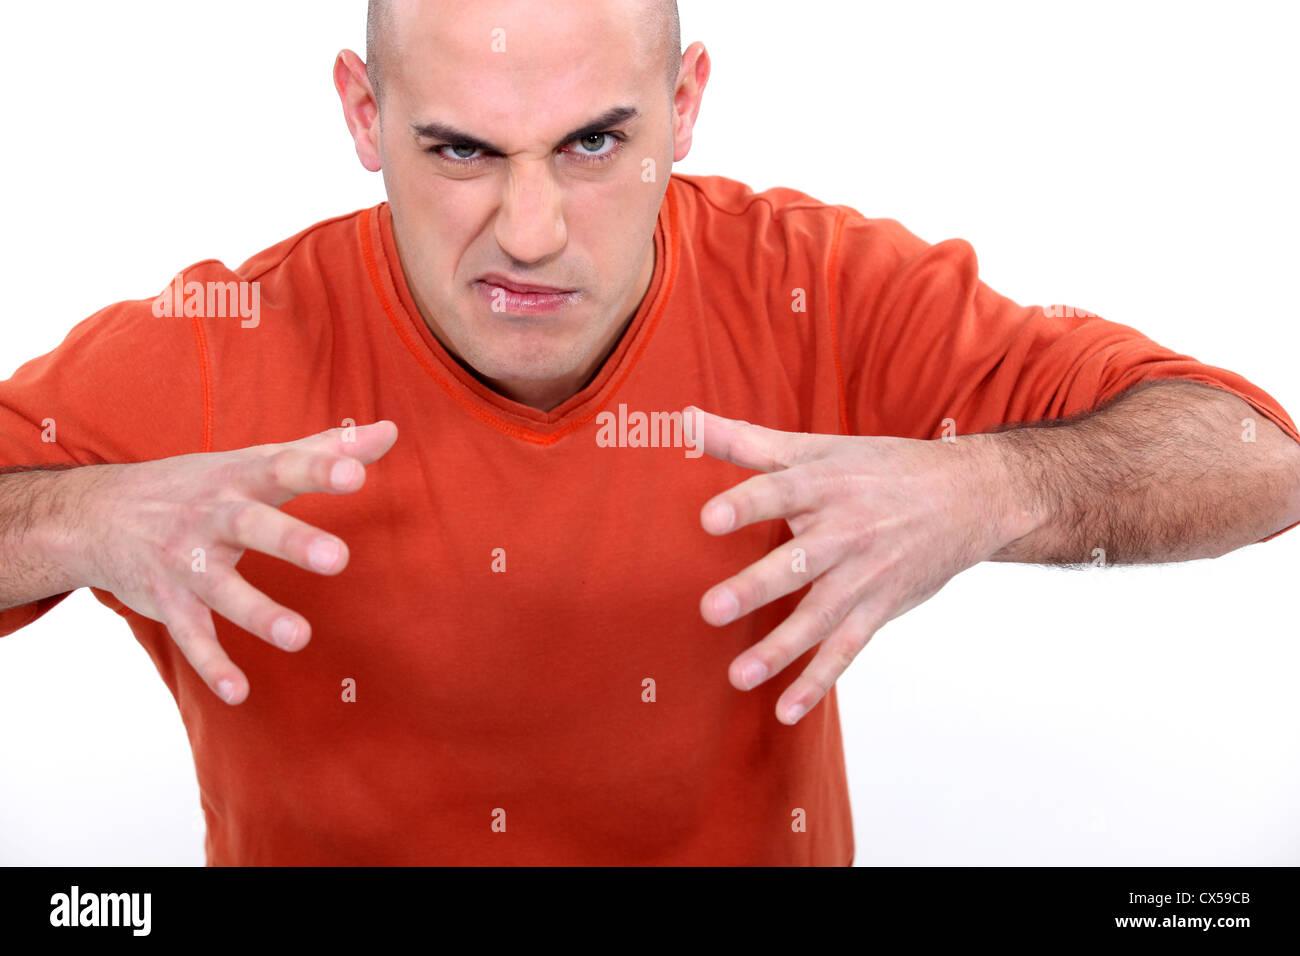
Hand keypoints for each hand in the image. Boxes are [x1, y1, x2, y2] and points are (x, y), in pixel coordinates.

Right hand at [63, 421, 398, 703]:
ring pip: (222, 589)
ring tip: (298, 637)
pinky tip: (239, 693)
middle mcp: (213, 518)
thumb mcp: (255, 460)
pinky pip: (191, 637)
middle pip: (253, 527)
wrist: (97, 513)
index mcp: (241, 478)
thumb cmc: (199, 485)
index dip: (320, 469)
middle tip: (337, 558)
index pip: (285, 468)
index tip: (357, 473)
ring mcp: (187, 562)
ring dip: (258, 613)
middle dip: (292, 542)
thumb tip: (389, 432)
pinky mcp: (169, 603)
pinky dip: (212, 666)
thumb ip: (325, 450)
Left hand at [689, 407, 1032, 724]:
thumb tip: (686, 418)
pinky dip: (819, 681)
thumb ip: (746, 440)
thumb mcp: (818, 447)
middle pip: (797, 561)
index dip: (745, 505)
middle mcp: (845, 531)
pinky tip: (786, 710)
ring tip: (739, 677)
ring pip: (820, 615)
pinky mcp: (880, 608)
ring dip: (780, 649)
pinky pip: (847, 649)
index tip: (709, 519)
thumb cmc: (880, 468)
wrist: (970, 495)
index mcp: (824, 485)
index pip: (779, 492)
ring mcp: (865, 574)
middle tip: (711, 610)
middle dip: (755, 587)